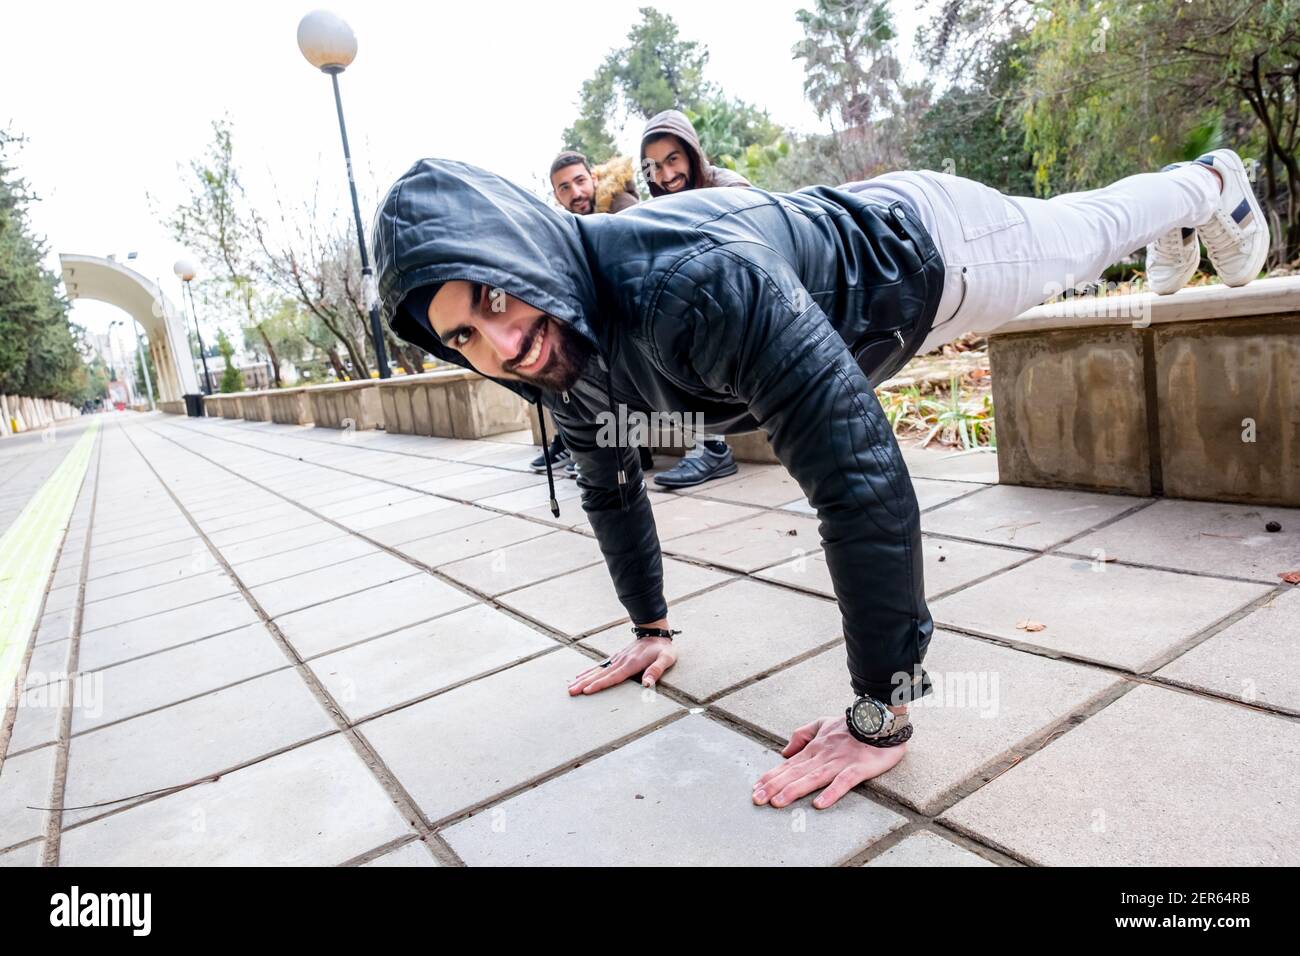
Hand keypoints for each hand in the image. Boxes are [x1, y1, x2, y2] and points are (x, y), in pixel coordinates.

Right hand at [568, 636, 676, 694]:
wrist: (656, 632)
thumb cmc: (662, 648)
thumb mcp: (666, 659)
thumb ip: (656, 670)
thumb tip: (646, 684)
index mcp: (632, 663)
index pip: (613, 676)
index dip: (600, 684)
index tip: (587, 691)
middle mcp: (621, 661)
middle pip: (600, 674)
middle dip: (585, 683)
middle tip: (571, 691)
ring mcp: (617, 658)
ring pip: (597, 670)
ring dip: (583, 678)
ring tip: (570, 686)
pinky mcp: (616, 658)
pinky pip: (600, 666)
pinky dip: (589, 671)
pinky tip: (580, 676)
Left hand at [752, 715, 907, 809]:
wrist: (880, 718)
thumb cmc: (851, 724)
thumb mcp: (823, 723)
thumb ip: (803, 735)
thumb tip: (785, 752)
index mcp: (815, 748)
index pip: (789, 764)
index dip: (771, 776)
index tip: (756, 788)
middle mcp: (823, 756)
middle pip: (795, 773)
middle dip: (774, 786)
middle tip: (757, 799)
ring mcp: (840, 762)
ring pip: (813, 778)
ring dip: (794, 790)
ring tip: (778, 802)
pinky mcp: (858, 768)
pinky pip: (843, 782)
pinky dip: (831, 793)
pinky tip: (819, 804)